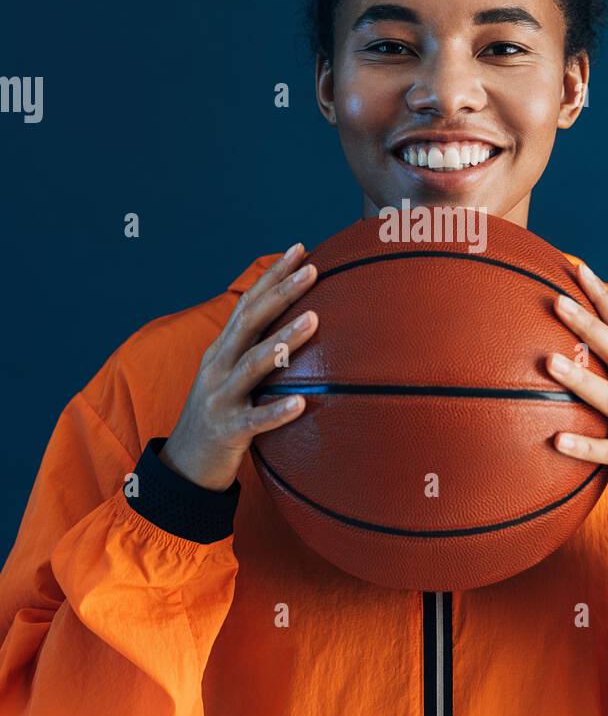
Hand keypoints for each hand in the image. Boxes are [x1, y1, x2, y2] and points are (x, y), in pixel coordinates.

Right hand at [158, 243, 318, 491]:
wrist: (184, 465)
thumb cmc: (220, 415)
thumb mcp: (231, 376)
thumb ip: (256, 351)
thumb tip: (298, 327)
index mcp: (222, 350)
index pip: (248, 303)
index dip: (272, 276)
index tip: (300, 250)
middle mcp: (218, 366)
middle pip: (250, 322)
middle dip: (281, 293)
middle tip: (312, 270)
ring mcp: (221, 397)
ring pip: (254, 364)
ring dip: (285, 341)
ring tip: (315, 320)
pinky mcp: (228, 431)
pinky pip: (256, 420)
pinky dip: (277, 411)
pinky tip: (301, 404)